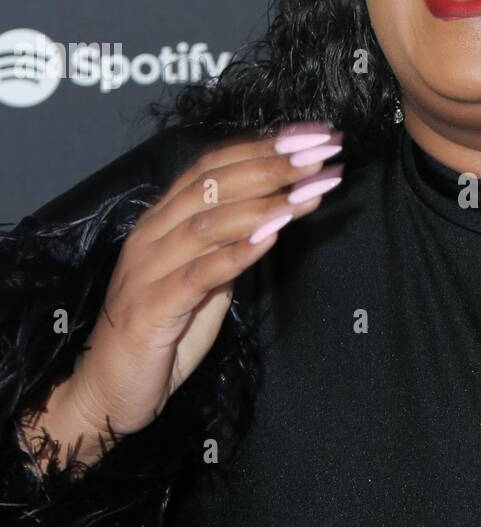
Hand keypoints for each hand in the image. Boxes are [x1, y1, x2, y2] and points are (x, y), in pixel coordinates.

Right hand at [43, 122, 343, 460]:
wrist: (109, 390)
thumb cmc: (162, 334)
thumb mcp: (207, 280)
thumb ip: (231, 246)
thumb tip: (277, 214)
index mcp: (163, 221)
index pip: (213, 166)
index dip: (264, 147)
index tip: (314, 137)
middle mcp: (152, 235)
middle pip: (214, 184)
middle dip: (274, 164)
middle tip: (324, 153)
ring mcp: (149, 270)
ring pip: (208, 222)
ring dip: (267, 203)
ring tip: (311, 191)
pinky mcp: (151, 309)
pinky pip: (197, 274)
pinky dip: (237, 252)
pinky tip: (272, 237)